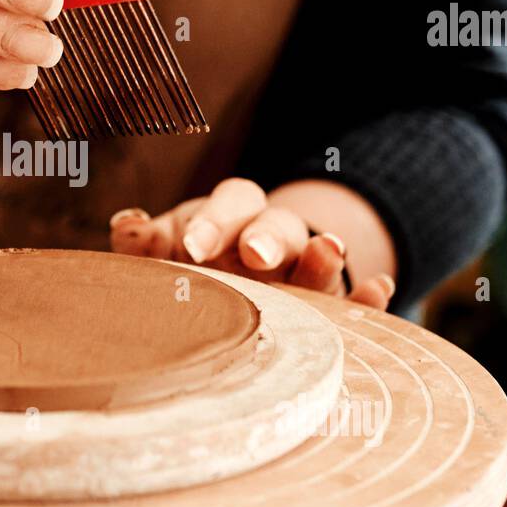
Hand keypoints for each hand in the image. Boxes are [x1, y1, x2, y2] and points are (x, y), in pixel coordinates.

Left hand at [109, 178, 395, 307]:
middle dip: (266, 235)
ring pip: (316, 256)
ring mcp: (300, 270)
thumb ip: (145, 241)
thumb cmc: (189, 265)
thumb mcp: (166, 249)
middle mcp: (270, 236)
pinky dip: (367, 297)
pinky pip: (350, 300)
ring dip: (323, 254)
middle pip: (276, 224)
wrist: (226, 287)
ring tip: (329, 251)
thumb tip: (127, 225)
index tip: (191, 248)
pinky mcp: (324, 306)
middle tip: (254, 254)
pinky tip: (379, 292)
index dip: (213, 220)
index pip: (232, 200)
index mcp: (231, 215)